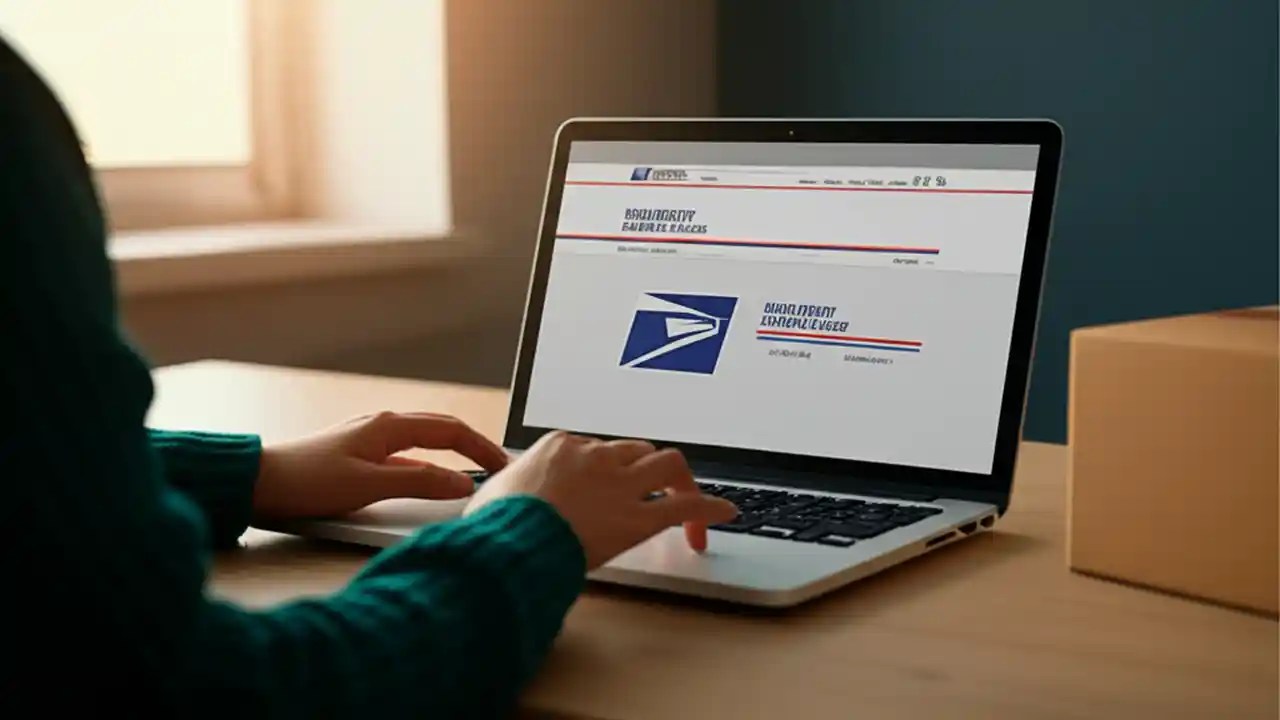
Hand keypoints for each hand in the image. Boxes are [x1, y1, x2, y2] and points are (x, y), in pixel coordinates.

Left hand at [252, 411, 507, 520]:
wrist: (257, 483)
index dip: (482, 448)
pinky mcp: (356, 456)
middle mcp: (381, 427)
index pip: (451, 431)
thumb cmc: (307, 481)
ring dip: (451, 454)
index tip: (505, 466)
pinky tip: (429, 481)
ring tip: (472, 473)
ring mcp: (368, 440)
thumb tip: (462, 483)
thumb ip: (420, 483)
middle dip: (473, 447)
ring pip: (423, 443)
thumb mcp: (370, 486)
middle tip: (499, 467)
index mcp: (389, 427)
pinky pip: (405, 456)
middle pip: (440, 431)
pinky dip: (428, 465)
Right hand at [465, 431, 737, 567]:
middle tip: (649, 489)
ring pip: (666, 464)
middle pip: (634, 450)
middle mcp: (596, 457)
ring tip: (688, 497)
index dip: (603, 467)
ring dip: (679, 478)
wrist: (511, 544)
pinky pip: (685, 506)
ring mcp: (620, 485)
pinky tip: (725, 513)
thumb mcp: (495, 492)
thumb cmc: (497, 524)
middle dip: (644, 467)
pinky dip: (709, 508)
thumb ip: (511, 486)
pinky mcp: (639, 517)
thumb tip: (504, 493)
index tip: (603, 484)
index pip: (594, 447)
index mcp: (561, 446)